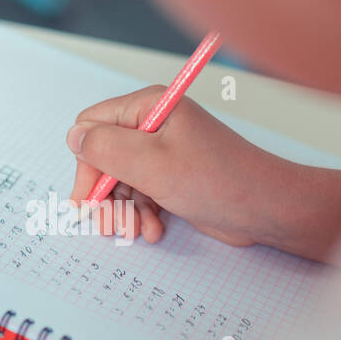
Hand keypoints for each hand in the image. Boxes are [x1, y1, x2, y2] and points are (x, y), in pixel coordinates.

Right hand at [66, 86, 277, 245]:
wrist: (266, 209)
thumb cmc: (217, 180)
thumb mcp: (152, 164)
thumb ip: (106, 148)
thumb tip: (74, 136)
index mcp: (149, 107)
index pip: (92, 127)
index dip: (87, 164)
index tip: (89, 198)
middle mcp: (154, 126)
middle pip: (103, 158)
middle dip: (105, 196)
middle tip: (108, 225)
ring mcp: (164, 153)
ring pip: (120, 183)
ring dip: (124, 212)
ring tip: (137, 232)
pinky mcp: (173, 178)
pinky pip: (141, 196)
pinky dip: (143, 216)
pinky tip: (154, 232)